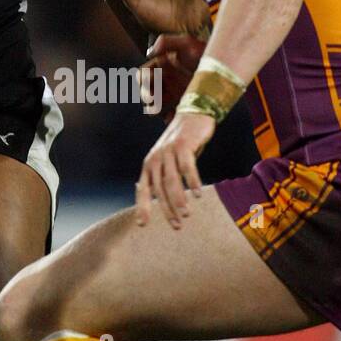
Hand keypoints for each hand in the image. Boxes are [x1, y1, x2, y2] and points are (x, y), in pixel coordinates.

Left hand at [135, 110, 214, 228]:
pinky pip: (187, 167)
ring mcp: (168, 151)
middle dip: (167, 209)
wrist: (192, 115)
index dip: (142, 207)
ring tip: (187, 214)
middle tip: (177, 225)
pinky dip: (192, 181)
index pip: (143, 189)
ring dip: (179, 199)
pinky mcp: (183, 145)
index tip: (142, 224)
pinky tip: (198, 194)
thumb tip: (164, 202)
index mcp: (149, 164)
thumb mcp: (167, 160)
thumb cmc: (181, 143)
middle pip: (159, 189)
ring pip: (172, 180)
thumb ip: (163, 178)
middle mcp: (155, 158)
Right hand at [139, 32, 206, 119]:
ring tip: (162, 110)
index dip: (143, 82)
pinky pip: (171, 114)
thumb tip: (149, 52)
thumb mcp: (187, 43)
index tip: (149, 87)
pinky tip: (173, 116)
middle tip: (154, 101)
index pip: (143, 75)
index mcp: (161, 66)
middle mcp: (165, 80)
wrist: (224, 66)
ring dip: (156, 109)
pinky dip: (169, 117)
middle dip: (147, 97)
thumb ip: (166, 42)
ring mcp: (173, 93)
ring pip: (155, 105)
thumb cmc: (206, 51)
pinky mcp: (184, 103)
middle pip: (146, 92)